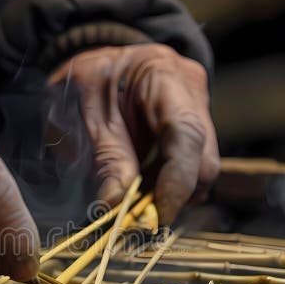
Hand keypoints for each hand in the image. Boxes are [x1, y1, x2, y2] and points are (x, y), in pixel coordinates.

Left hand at [49, 43, 218, 223]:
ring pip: (198, 172)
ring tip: (132, 199)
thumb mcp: (81, 112)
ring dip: (166, 195)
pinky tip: (140, 188)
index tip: (156, 216)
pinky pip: (187, 170)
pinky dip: (164, 187)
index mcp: (163, 74)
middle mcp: (192, 93)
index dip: (177, 182)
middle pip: (203, 160)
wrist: (96, 66)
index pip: (186, 134)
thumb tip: (117, 205)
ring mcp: (198, 113)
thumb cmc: (85, 81)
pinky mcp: (192, 133)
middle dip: (172, 195)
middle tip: (135, 218)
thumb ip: (104, 156)